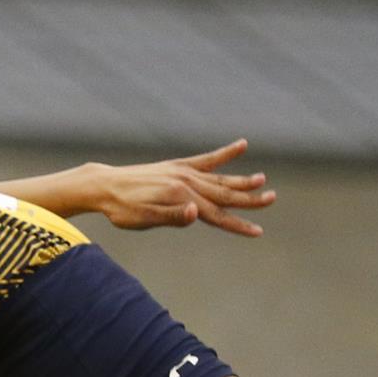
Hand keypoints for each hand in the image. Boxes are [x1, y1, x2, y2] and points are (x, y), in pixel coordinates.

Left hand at [87, 142, 275, 235]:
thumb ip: (172, 216)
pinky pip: (206, 160)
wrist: (104, 185)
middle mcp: (186, 182)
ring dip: (242, 180)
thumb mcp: (143, 219)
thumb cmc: (122, 209)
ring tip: (263, 179)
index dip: (239, 225)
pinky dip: (225, 154)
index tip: (258, 231)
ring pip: (220, 178)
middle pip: (224, 194)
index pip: (217, 215)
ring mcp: (183, 172)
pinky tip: (242, 145)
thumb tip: (197, 213)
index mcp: (181, 197)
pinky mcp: (177, 167)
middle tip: (272, 198)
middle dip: (250, 199)